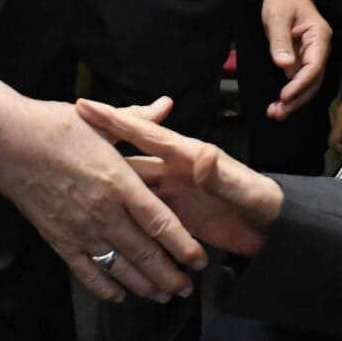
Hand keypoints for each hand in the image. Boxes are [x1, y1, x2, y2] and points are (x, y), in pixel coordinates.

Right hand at [0, 76, 205, 304]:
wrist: (7, 144)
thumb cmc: (54, 128)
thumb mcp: (101, 121)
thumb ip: (138, 119)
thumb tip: (168, 104)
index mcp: (118, 181)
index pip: (160, 222)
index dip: (183, 245)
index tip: (199, 259)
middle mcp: (103, 210)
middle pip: (144, 253)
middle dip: (169, 275)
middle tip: (187, 289)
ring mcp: (80, 228)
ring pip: (119, 267)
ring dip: (144, 286)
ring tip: (162, 296)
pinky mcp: (59, 239)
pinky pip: (86, 271)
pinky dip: (104, 287)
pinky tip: (119, 296)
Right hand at [79, 98, 283, 256]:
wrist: (275, 231)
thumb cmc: (261, 202)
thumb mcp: (241, 188)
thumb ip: (219, 174)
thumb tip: (203, 154)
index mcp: (186, 156)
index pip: (146, 134)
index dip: (117, 120)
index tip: (84, 105)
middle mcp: (171, 173)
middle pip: (129, 164)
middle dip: (99, 156)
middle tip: (66, 153)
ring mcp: (168, 196)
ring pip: (129, 194)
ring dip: (106, 194)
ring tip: (74, 193)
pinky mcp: (170, 221)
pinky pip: (138, 221)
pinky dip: (119, 227)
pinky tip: (100, 235)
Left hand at [260, 0, 330, 118]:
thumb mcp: (277, 17)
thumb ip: (280, 41)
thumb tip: (284, 66)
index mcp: (319, 37)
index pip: (314, 66)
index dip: (300, 84)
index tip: (284, 96)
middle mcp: (319, 49)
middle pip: (314, 80)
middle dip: (297, 98)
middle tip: (277, 113)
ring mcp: (311, 55)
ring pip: (308, 83)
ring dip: (294, 100)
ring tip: (275, 113)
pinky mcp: (302, 59)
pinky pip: (299, 79)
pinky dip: (290, 92)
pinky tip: (279, 103)